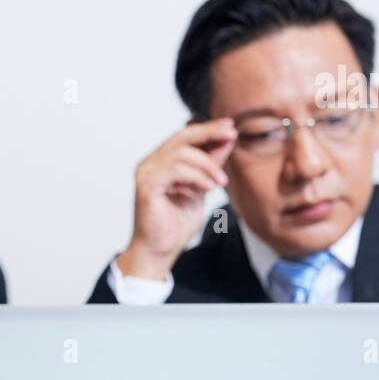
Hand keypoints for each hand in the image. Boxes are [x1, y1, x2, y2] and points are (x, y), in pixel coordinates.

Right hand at [116, 118, 236, 279]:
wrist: (159, 252)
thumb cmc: (174, 224)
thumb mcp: (201, 188)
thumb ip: (210, 165)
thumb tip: (226, 141)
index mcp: (160, 162)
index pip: (184, 136)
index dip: (208, 129)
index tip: (230, 127)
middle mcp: (150, 164)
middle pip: (181, 136)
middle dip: (209, 132)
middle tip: (232, 134)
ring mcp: (146, 174)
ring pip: (181, 153)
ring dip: (207, 164)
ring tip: (221, 181)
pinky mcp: (147, 187)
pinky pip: (176, 171)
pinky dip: (196, 176)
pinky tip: (209, 187)